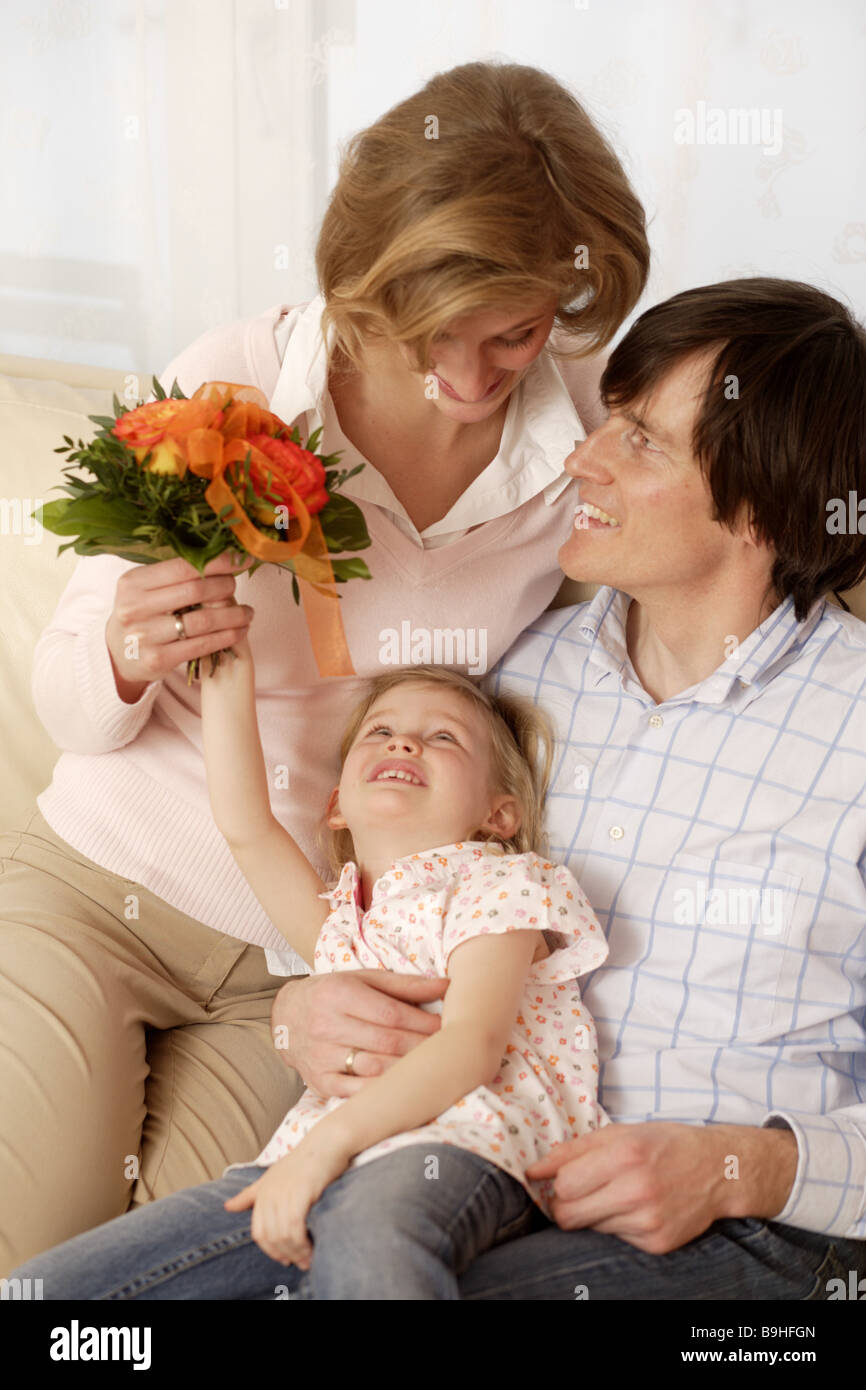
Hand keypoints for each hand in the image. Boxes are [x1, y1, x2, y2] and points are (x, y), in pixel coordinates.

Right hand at [105, 551, 254, 699]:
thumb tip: (223, 556)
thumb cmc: (142, 614)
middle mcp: (134, 608)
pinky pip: (202, 645)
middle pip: (195, 591)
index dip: (217, 562)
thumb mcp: (146, 588)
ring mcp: (145, 636)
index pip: (183, 566)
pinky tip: (239, 630)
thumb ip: (176, 574)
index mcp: (133, 582)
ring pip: (203, 621)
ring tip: (247, 612)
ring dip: (233, 615)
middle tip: (237, 588)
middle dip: (225, 587)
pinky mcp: (157, 660)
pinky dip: (227, 636)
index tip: (241, 559)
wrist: (119, 655)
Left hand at [224, 1142, 349, 1268]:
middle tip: (300, 1264)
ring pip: (283, 1234)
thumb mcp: (273, 1177)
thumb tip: (227, 1207)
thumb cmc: (303, 1162)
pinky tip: (311, 1248)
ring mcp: (284, 1191)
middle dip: (284, 1254)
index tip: (285, 1260)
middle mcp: (270, 1193)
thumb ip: (251, 1195)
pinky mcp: (301, 1191)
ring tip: (308, 1260)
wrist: (327, 1143)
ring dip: (296, 1252)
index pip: (258, 1232)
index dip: (270, 1250)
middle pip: (270, 1236)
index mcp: (262, 1192)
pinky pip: (295, 1226)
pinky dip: (302, 1243)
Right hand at [271, 969, 448, 1097]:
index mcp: (338, 994)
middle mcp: (326, 1025)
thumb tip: (445, 985)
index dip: (422, 1021)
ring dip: (407, 1070)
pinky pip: (355, 1092)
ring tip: (430, 1067)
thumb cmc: (333, 994)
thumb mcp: (362, 980)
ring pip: (373, 1068)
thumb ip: (403, 984)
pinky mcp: (319, 1082)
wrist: (287, 1017)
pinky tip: (402, 1087)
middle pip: (386, 1042)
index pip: (390, 1013)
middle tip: (446, 1048)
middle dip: (421, 1046)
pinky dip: (381, 1091)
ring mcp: (321, 1057)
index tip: (445, 1026)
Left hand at [526, 1121, 798, 1254]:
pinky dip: (619, 1226)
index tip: (567, 1180)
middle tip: (583, 1193)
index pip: (563, 1185)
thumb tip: (533, 1172)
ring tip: (618, 1195)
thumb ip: (571, 1150)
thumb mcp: (619, 1133)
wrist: (718, 1169)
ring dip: (595, 1215)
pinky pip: (616, 1240)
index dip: (559, 1184)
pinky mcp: (656, 1243)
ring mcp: (647, 1220)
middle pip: (569, 1215)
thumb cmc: (663, 1145)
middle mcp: (636, 1189)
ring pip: (591, 1229)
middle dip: (567, 1206)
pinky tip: (638, 1209)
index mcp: (623, 1155)